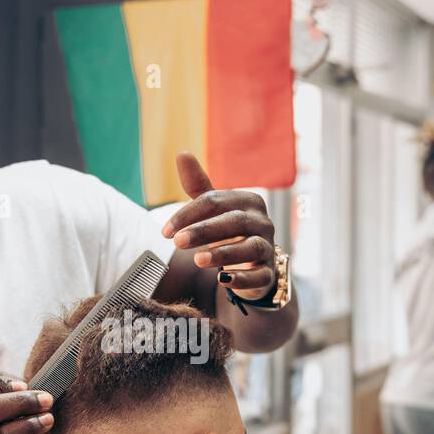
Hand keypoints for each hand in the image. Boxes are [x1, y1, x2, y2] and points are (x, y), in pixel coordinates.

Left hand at [161, 152, 276, 300]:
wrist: (254, 264)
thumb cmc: (229, 231)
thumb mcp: (213, 210)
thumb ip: (198, 186)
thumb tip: (182, 153)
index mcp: (247, 201)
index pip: (215, 201)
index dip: (188, 215)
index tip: (164, 232)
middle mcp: (262, 221)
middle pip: (234, 222)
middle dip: (204, 231)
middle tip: (177, 242)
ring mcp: (268, 247)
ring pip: (250, 247)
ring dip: (223, 253)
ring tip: (198, 260)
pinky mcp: (268, 273)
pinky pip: (259, 275)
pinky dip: (243, 278)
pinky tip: (223, 280)